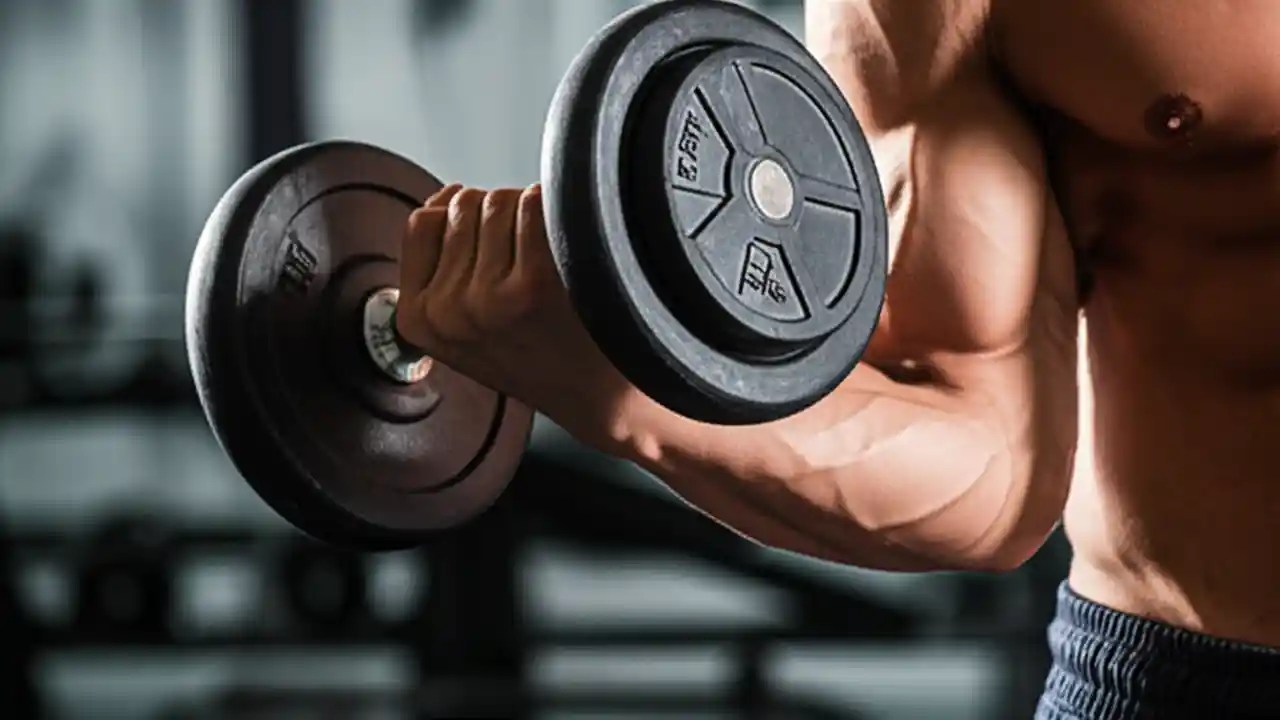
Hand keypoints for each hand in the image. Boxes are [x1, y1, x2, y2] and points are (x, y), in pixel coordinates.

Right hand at [394, 183, 632, 445]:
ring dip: (530, 212)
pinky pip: (534, 206)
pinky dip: (557, 213)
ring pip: (500, 201)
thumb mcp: (468, 331)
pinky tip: (569, 249)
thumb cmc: (544, 357)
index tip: (488, 227)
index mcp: (420, 320)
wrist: (603, 398)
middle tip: (530, 254)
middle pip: (464, 206)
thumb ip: (442, 272)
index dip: (458, 211)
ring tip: (551, 257)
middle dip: (499, 213)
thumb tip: (441, 203)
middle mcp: (447, 310)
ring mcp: (487, 296)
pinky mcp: (533, 282)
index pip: (422, 222)